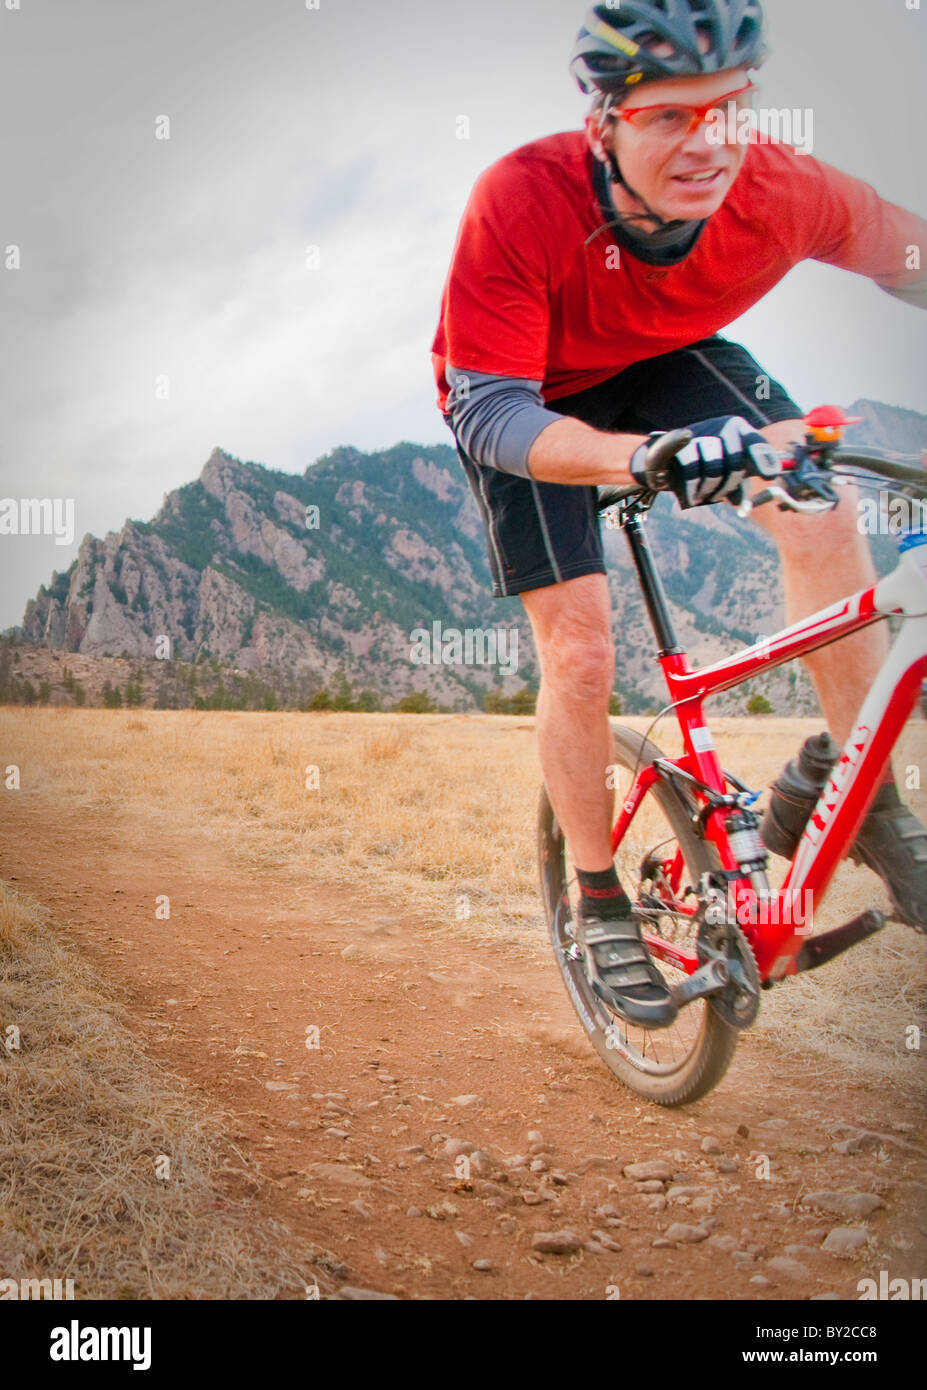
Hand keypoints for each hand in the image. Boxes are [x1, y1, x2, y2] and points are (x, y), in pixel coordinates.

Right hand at [630, 416, 779, 508]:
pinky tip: (690, 496)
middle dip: (728, 485)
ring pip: (714, 469)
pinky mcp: (678, 442)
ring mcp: (701, 432)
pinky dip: (691, 488)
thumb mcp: (724, 476)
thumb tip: (744, 506)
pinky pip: (691, 470)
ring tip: (701, 493)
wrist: (663, 464)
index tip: (769, 476)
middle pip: (736, 463)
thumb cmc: (701, 469)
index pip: (757, 444)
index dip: (764, 460)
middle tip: (718, 495)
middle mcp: (722, 426)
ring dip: (708, 490)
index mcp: (738, 430)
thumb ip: (739, 488)